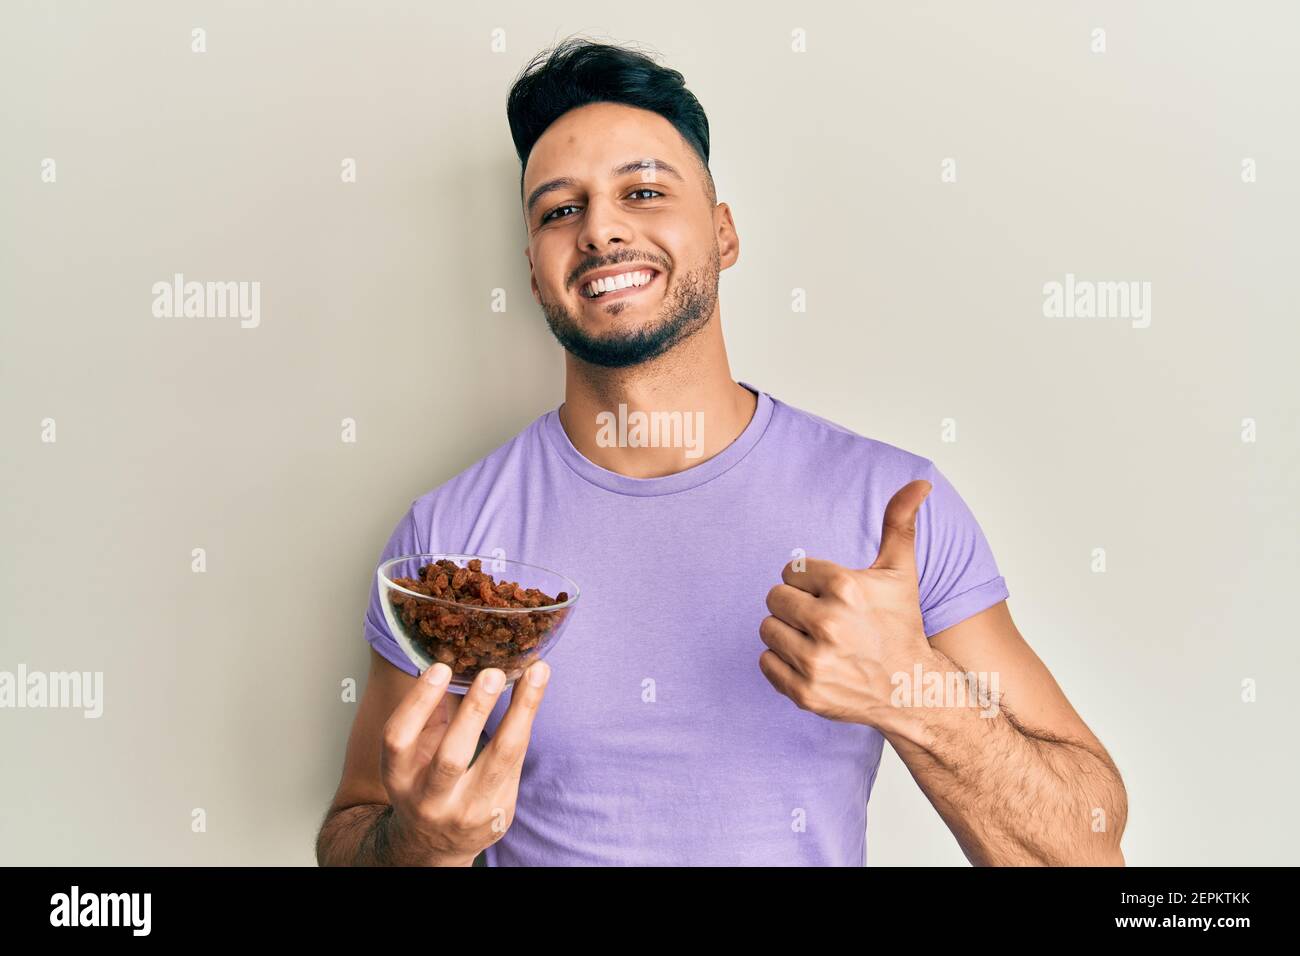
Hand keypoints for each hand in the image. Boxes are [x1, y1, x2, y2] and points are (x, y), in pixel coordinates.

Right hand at [380, 661, 549, 865]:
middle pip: (451, 758)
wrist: (432, 847)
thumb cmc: (424, 786)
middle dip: (475, 712)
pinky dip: (526, 724)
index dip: (418, 703)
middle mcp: (429, 801)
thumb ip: (426, 717)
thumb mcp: (411, 757)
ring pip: (500, 759)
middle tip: (494, 673)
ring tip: (536, 674)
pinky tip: (535, 694)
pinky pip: (518, 762)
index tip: (440, 668)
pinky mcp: (499, 814)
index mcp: (399, 779)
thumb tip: (450, 663)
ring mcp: (467, 812)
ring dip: (521, 711)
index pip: (399, 739)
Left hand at [758, 479, 934, 727]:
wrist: (911, 690)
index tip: (834, 597)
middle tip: (825, 619)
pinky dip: (782, 662)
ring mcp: (815, 662)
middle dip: (796, 605)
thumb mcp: (901, 572)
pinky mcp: (804, 692)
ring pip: (767, 628)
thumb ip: (899, 523)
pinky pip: (765, 662)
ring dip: (787, 632)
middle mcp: (829, 624)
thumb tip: (919, 482)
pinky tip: (813, 663)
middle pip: (774, 598)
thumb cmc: (901, 625)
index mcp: (845, 587)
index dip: (811, 582)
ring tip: (819, 640)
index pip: (791, 570)